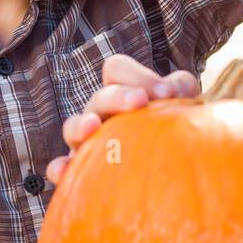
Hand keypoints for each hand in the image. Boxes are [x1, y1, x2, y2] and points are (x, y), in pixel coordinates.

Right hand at [45, 54, 199, 186]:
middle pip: (99, 97)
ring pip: (72, 127)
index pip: (116, 69)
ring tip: (91, 127)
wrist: (171, 172)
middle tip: (140, 102)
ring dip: (79, 125)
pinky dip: (60, 168)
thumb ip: (180, 86)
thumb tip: (171, 89)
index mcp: (122, 92)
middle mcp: (101, 113)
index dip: (137, 75)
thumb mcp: (183, 102)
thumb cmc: (174, 130)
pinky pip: (63, 168)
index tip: (165, 93)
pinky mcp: (81, 172)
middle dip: (118, 96)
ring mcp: (87, 141)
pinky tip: (64, 173)